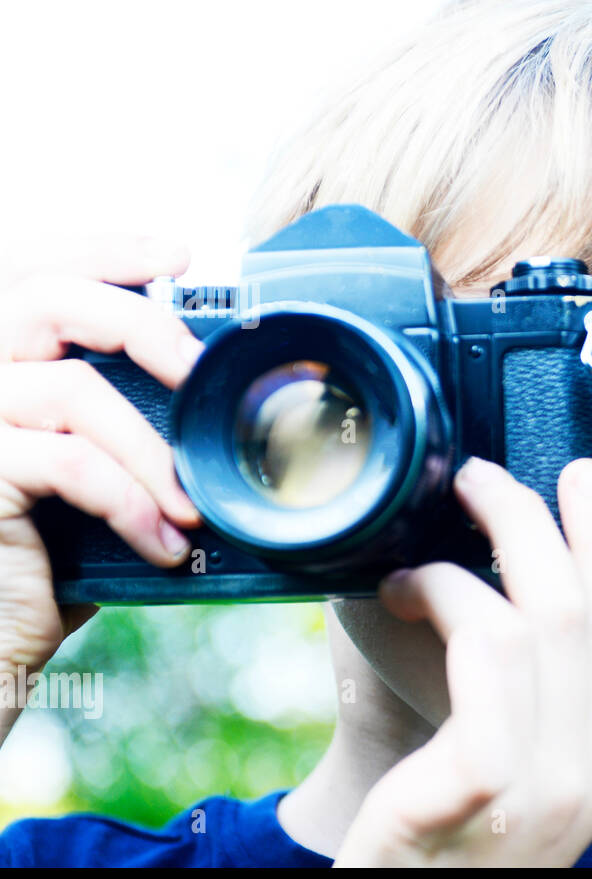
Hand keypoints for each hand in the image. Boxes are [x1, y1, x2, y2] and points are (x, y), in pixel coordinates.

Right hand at [0, 235, 203, 743]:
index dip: (101, 250)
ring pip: (72, 391)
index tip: (175, 256)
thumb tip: (204, 401)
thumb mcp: (83, 479)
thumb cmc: (39, 561)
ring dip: (151, 449)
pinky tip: (161, 547)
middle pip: (43, 297)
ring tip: (192, 504)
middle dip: (138, 322)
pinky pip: (70, 465)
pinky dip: (130, 504)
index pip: (32, 271)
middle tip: (197, 367)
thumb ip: (115, 426)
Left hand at [334, 456, 591, 866]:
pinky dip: (441, 598)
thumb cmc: (444, 851)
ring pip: (536, 620)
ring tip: (425, 538)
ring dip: (478, 553)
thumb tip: (580, 645)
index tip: (584, 480)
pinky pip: (481, 653)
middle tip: (484, 476)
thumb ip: (557, 725)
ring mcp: (547, 781)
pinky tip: (396, 592)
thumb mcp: (523, 791)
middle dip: (538, 522)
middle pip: (584, 610)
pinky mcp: (482, 783)